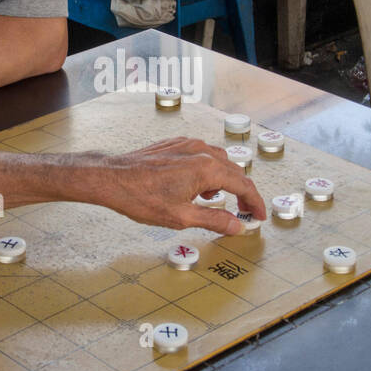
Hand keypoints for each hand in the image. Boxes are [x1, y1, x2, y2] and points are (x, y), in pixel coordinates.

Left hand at [102, 137, 267, 234]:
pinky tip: (195, 187)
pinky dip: (207, 171)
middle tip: (244, 212)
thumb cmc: (140, 197)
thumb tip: (236, 226)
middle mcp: (200, 151)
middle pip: (234, 171)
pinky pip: (202, 155)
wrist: (112, 178)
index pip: (243, 185)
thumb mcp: (181, 217)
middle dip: (242, 193)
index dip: (254, 202)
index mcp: (206, 169)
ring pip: (219, 161)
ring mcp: (188, 145)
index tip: (258, 215)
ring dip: (223, 181)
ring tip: (213, 201)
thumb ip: (214, 221)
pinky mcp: (176, 144)